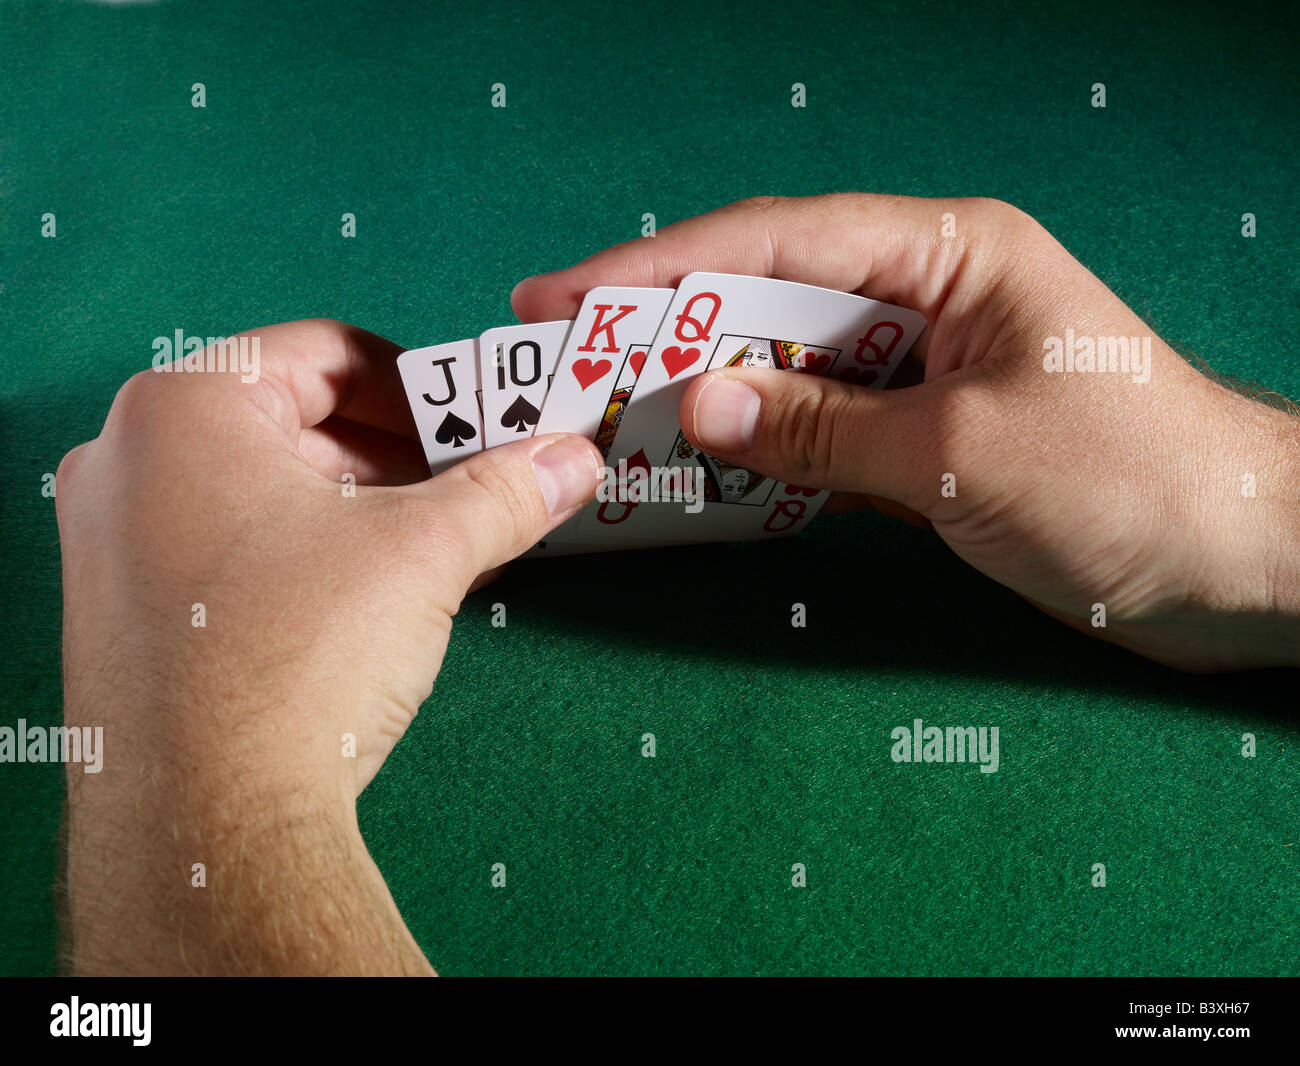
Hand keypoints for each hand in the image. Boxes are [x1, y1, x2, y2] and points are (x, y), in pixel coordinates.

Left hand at [56, 319, 601, 973]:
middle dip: (401, 454)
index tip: (478, 422)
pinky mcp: (127, 614)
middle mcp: (127, 460)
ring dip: (365, 507)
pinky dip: (313, 553)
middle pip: (297, 419)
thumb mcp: (423, 553)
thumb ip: (504, 490)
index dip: (422, 382)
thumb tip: (572, 459)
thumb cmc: (299, 656)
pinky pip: (234, 548)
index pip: (326, 351)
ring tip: (444, 542)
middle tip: (474, 484)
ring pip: (267, 489)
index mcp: (182, 409)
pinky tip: (380, 595)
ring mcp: (113, 542)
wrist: (211, 828)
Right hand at [514, 195, 1299, 670]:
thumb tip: (700, 405)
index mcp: (948, 254)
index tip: (561, 298)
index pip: (777, 242)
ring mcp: (923, 371)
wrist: (1244, 566)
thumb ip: (824, 429)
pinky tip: (703, 472)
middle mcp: (927, 298)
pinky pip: (819, 434)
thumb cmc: (1132, 482)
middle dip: (668, 333)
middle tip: (562, 367)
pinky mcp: (924, 441)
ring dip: (708, 401)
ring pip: (788, 372)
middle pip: (770, 300)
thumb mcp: (963, 451)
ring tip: (611, 424)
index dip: (660, 269)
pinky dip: (761, 456)